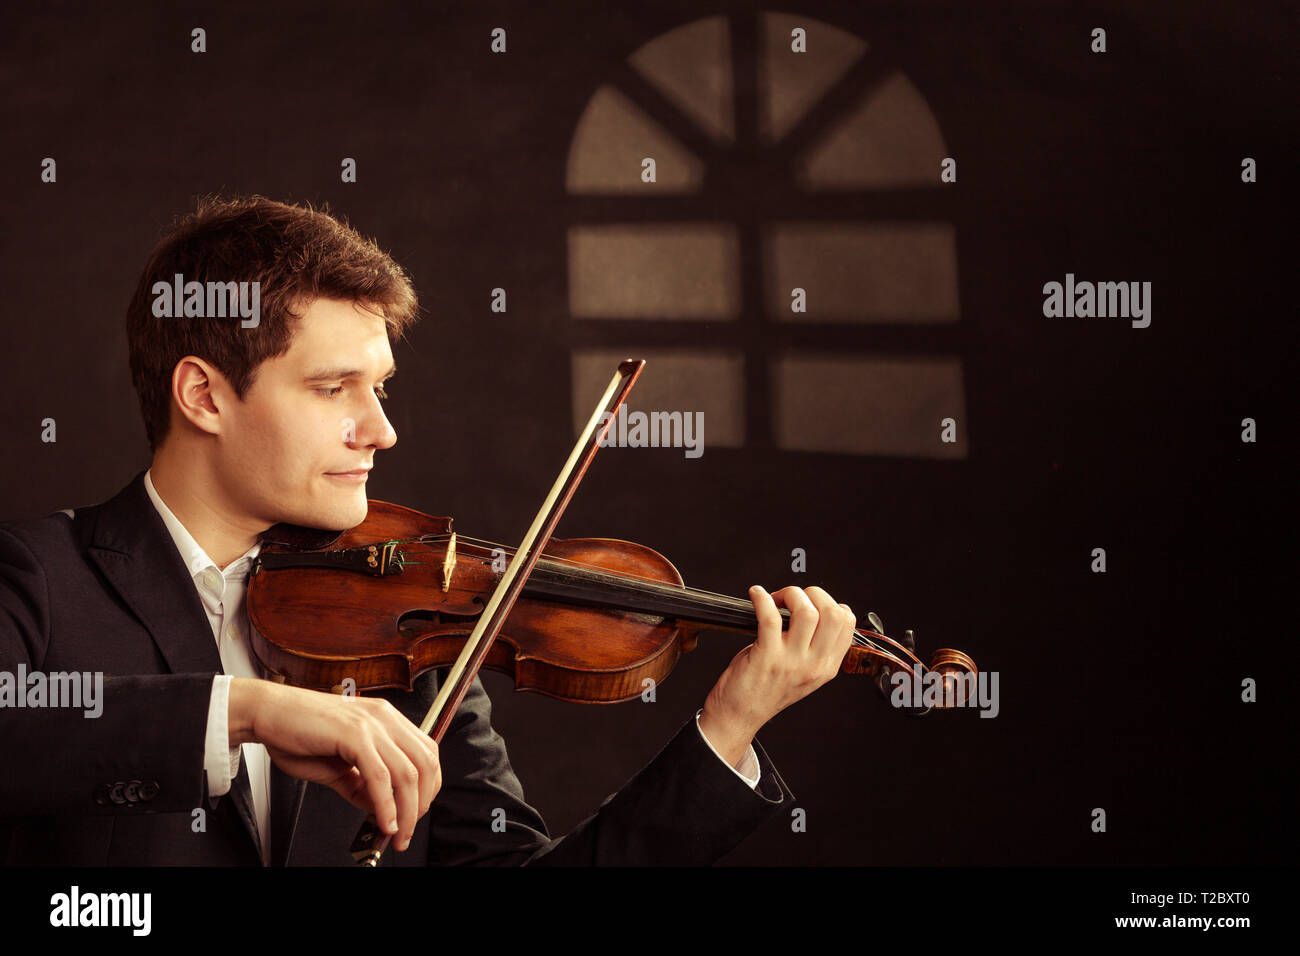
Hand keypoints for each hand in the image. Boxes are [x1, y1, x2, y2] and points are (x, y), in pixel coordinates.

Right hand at [228, 678, 440, 851]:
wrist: (266, 713)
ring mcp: (371, 723)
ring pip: (407, 773)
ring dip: (407, 811)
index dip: (429, 787)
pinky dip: (386, 805)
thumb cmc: (296, 734)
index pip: (426, 754)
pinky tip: (384, 822)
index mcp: (386, 720)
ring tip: (397, 834)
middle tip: (407, 830)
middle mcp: (385, 717)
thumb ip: (362, 786)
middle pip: (425, 764)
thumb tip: (382, 809)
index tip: (416, 813)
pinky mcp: (353, 733)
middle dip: (422, 804)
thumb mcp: (338, 766)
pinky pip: (380, 776)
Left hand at [699, 586, 855, 762]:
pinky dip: (762, 599)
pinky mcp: (766, 657)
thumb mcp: (803, 673)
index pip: (847, 623)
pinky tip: (756, 595)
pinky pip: (770, 618)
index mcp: (826, 666)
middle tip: (791, 598)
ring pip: (806, 612)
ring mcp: (791, 662)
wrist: (739, 715)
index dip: (829, 602)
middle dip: (812, 594)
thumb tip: (811, 608)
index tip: (810, 602)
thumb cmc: (764, 690)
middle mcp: (813, 664)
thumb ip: (813, 647)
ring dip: (790, 595)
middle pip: (833, 614)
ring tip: (775, 599)